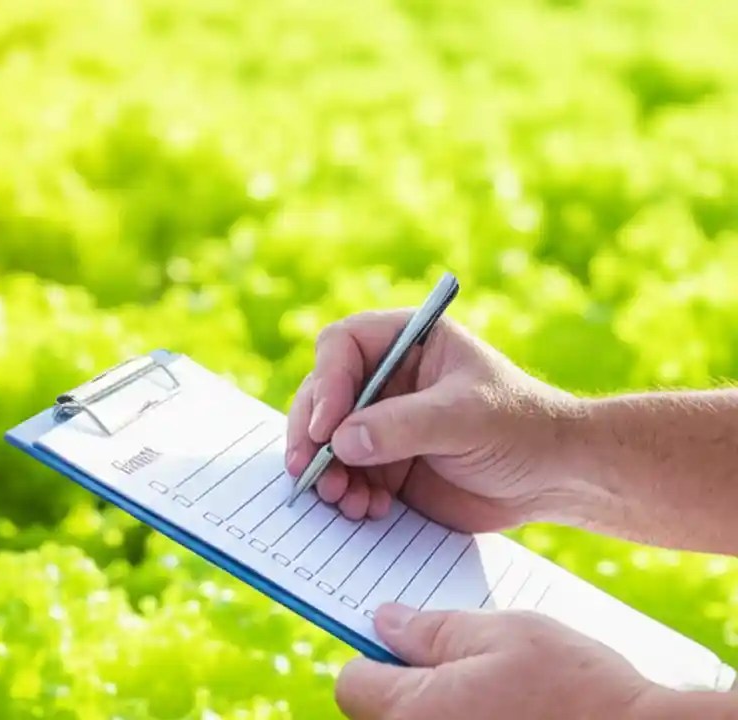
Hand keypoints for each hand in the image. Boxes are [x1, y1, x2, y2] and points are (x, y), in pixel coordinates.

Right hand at [285, 309, 583, 532]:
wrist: (555, 479)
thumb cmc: (522, 429)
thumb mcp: (465, 419)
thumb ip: (402, 426)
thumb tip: (341, 441)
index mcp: (407, 343)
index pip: (342, 346)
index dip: (326, 383)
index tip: (328, 427)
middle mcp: (386, 378)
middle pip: (322, 395)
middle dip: (312, 435)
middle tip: (307, 468)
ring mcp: (381, 422)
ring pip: (326, 440)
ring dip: (324, 471)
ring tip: (342, 498)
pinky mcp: (384, 464)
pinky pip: (345, 475)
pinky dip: (345, 494)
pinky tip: (366, 510)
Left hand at [334, 604, 654, 719]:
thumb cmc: (579, 690)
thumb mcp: (507, 635)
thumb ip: (435, 629)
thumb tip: (385, 622)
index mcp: (414, 710)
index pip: (354, 683)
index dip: (377, 661)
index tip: (411, 653)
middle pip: (381, 717)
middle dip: (412, 693)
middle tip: (465, 676)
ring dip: (443, 716)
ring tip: (498, 705)